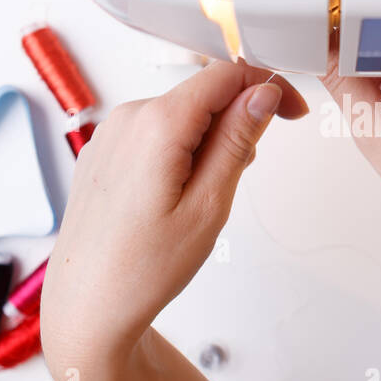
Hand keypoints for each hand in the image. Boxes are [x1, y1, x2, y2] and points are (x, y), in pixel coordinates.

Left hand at [41, 60, 306, 380]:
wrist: (88, 305)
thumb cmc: (144, 268)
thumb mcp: (209, 205)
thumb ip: (238, 140)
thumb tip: (262, 93)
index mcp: (156, 125)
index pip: (225, 75)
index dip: (267, 85)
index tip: (293, 113)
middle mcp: (127, 118)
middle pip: (202, 96)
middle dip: (237, 123)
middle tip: (242, 178)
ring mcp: (110, 135)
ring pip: (179, 116)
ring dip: (208, 142)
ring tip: (204, 200)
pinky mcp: (102, 153)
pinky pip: (153, 134)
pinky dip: (179, 152)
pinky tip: (177, 198)